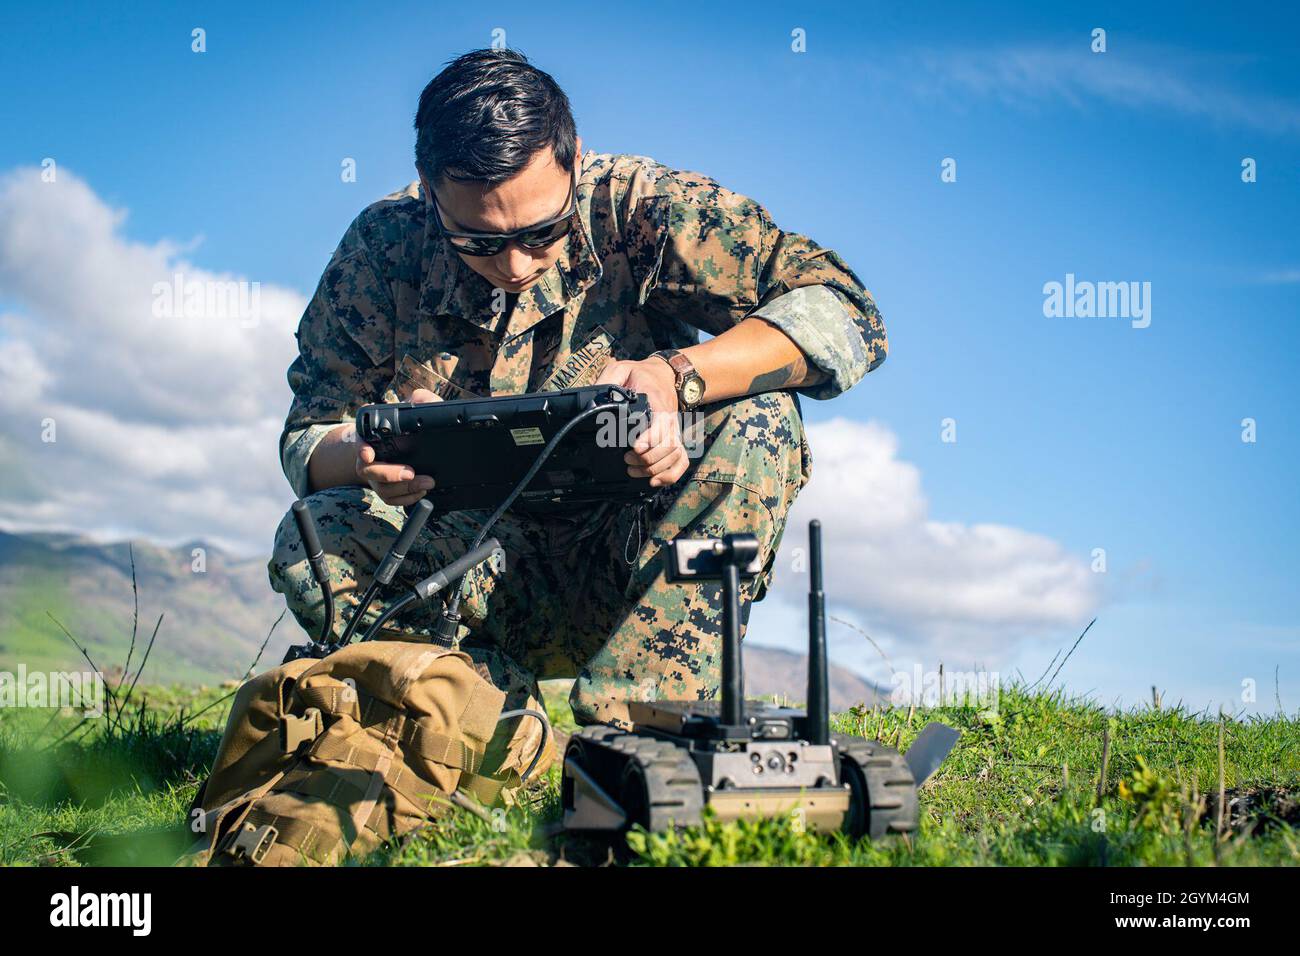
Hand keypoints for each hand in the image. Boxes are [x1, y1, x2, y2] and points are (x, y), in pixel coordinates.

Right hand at [355, 387, 439, 505]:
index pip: (359, 442)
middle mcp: (368, 458)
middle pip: (368, 471)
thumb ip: (420, 400)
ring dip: (405, 489)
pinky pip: (392, 500)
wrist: (404, 444)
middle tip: (411, 472)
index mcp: (370, 437)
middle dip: (389, 474)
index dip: (361, 449)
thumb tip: (421, 401)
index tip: (368, 453)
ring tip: (427, 483)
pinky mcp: (387, 489)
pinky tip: (422, 492)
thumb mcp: (413, 408)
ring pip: (382, 490)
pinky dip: (407, 499)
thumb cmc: (406, 425)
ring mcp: (377, 476)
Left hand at [595, 357, 688, 487]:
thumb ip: (608, 381)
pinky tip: (655, 481)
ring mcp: (674, 432)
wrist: (666, 375)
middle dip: (647, 459)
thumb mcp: (623, 369)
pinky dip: (671, 475)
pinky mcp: (675, 440)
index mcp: (658, 404)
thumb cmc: (643, 375)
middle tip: (626, 459)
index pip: (660, 425)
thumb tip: (591, 397)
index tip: (635, 448)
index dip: (649, 440)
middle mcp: (669, 420)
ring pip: (674, 456)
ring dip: (655, 469)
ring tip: (633, 470)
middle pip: (667, 446)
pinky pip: (682, 462)